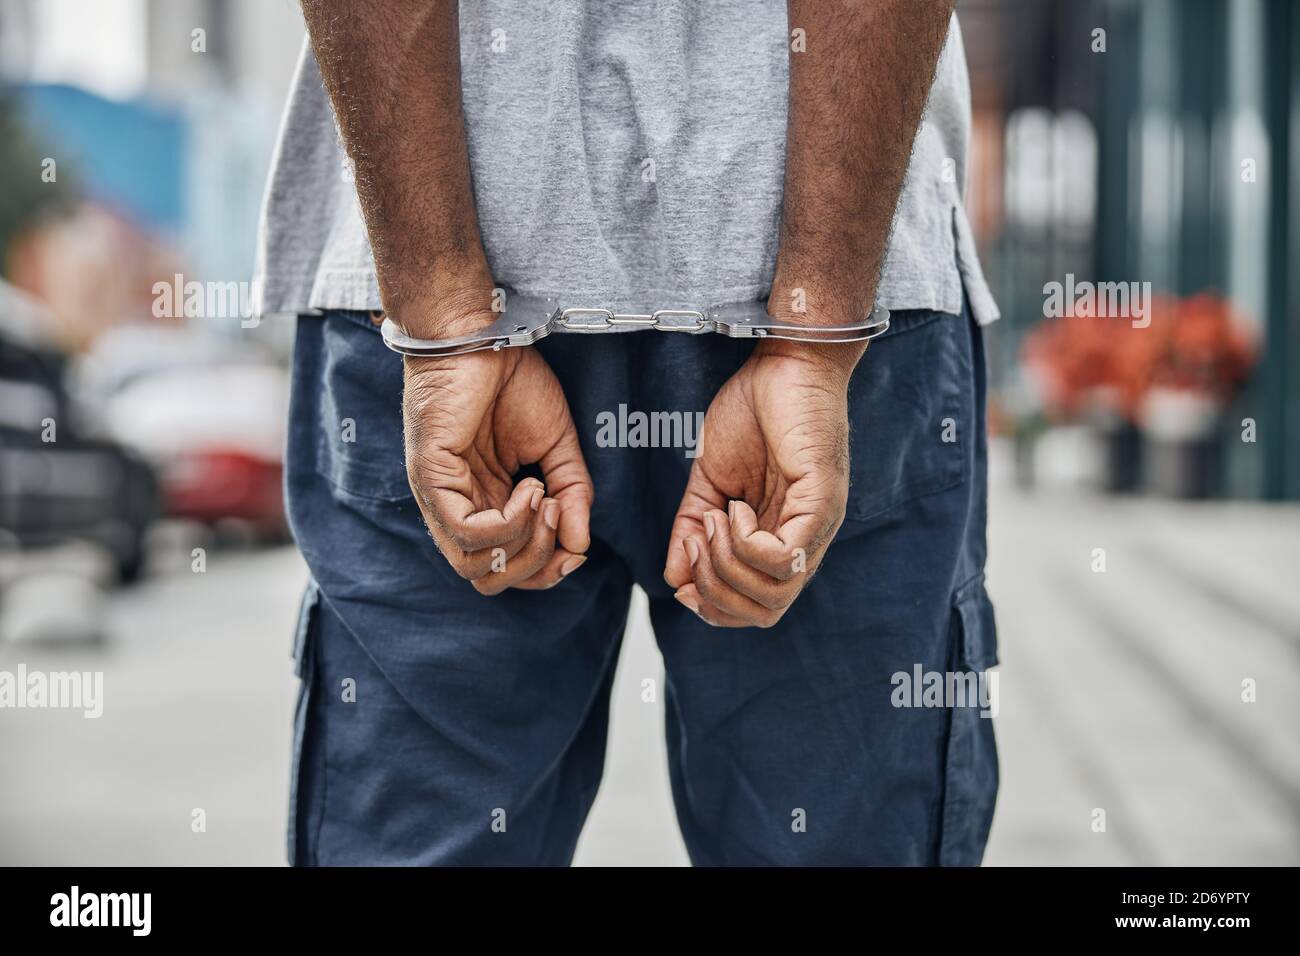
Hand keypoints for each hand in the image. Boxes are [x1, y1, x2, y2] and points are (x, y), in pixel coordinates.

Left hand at [402, 302, 592, 593]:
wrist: (484, 333)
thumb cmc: (513, 382)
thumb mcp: (558, 447)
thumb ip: (573, 495)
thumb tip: (580, 545)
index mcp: (485, 503)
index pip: (507, 566)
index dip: (546, 568)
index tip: (577, 543)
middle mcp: (459, 508)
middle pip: (489, 577)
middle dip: (537, 565)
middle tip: (562, 519)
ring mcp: (440, 497)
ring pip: (474, 565)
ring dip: (525, 545)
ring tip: (546, 499)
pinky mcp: (430, 478)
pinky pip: (467, 532)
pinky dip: (508, 524)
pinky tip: (531, 488)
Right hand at [663, 340, 861, 626]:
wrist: (785, 362)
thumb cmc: (754, 413)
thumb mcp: (710, 480)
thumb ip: (692, 528)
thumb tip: (675, 578)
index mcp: (781, 540)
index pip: (756, 608)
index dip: (713, 605)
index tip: (684, 569)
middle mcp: (805, 542)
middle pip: (765, 614)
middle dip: (715, 593)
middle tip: (696, 542)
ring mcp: (818, 526)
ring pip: (775, 596)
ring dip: (727, 566)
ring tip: (713, 519)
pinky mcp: (823, 504)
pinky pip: (785, 559)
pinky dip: (746, 544)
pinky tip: (735, 506)